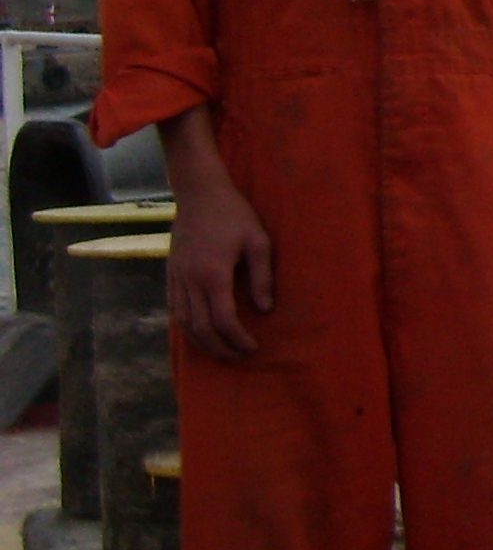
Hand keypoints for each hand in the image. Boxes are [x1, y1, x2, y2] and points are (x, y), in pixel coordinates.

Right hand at [159, 109, 269, 360]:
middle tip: (238, 357)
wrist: (199, 193)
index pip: (223, 319)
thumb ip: (262, 276)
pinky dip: (186, 326)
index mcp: (213, 273)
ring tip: (220, 351)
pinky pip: (174, 308)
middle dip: (220, 347)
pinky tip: (199, 332)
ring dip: (201, 341)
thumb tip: (265, 309)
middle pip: (200, 327)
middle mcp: (190, 280)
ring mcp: (176, 277)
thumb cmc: (234, 214)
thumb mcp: (258, 241)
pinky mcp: (170, 273)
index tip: (252, 347)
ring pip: (183, 322)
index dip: (237, 338)